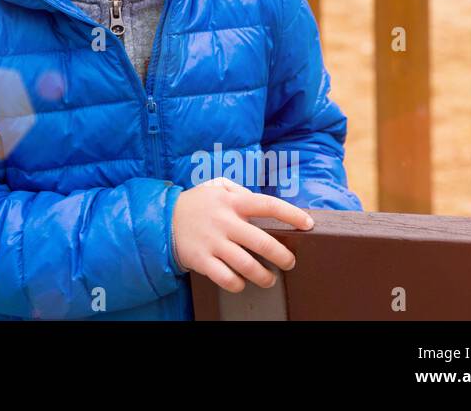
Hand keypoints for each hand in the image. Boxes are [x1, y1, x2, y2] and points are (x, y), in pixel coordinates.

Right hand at [171, 177, 312, 292]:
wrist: (162, 219)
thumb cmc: (196, 204)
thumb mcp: (216, 187)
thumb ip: (239, 191)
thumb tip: (261, 202)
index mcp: (231, 202)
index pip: (268, 205)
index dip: (291, 215)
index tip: (308, 225)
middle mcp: (224, 221)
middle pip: (263, 242)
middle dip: (283, 256)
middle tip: (289, 262)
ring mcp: (213, 242)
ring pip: (247, 265)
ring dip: (264, 276)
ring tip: (269, 279)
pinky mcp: (202, 260)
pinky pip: (226, 278)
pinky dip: (238, 284)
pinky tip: (241, 282)